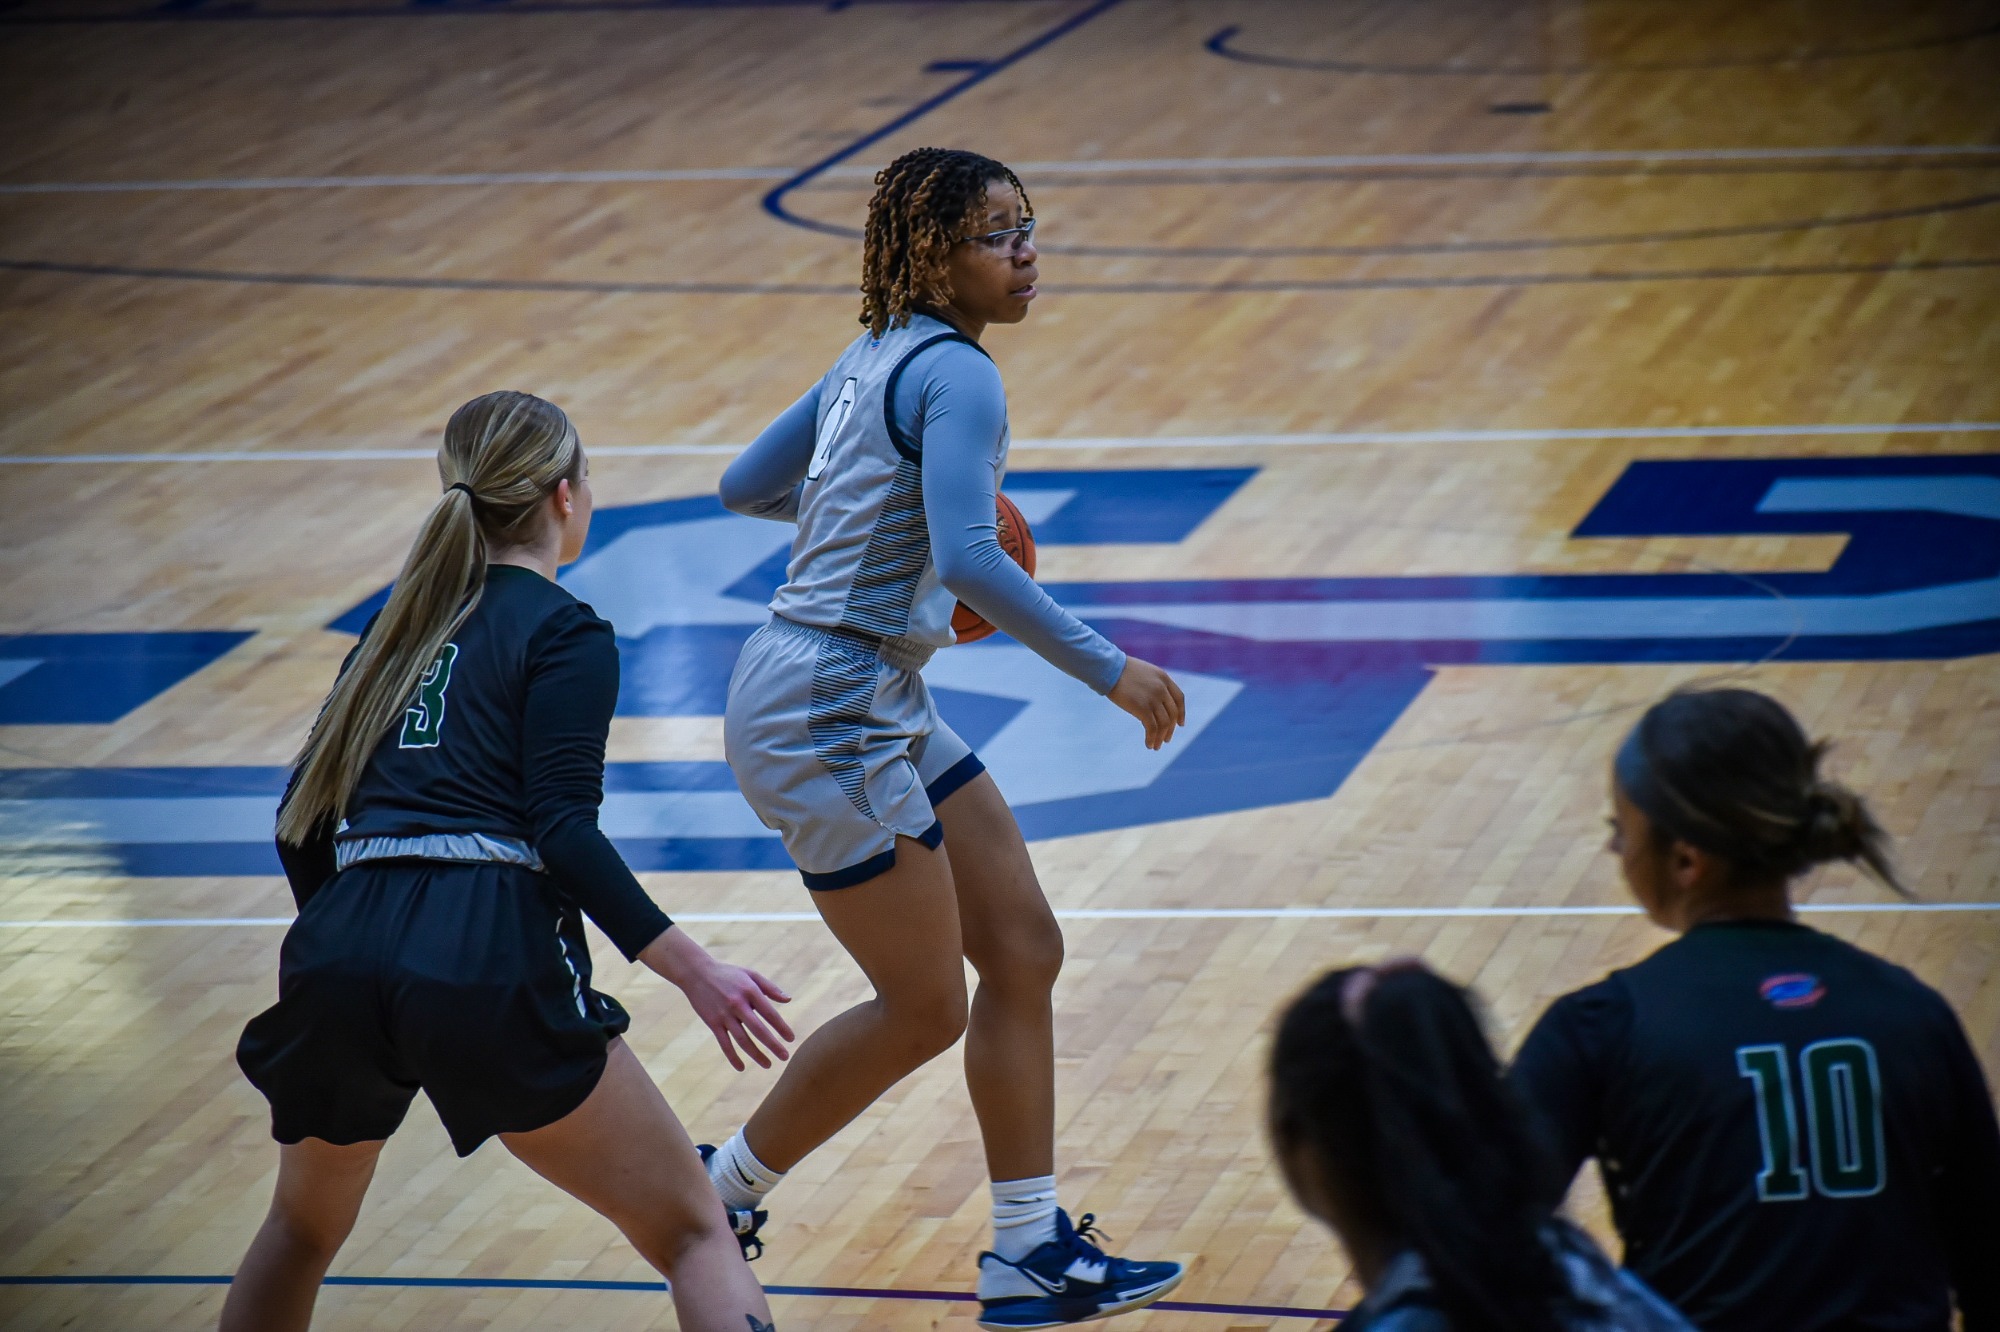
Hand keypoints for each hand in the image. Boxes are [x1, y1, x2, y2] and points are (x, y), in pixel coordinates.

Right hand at [639, 927, 794, 1069]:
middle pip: (758, 1029)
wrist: (697, 973)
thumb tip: (788, 999)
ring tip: (768, 1065)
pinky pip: (724, 1043)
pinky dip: (732, 1057)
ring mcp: (724, 1015)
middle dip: (772, 1045)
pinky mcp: (712, 1023)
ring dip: (756, 1054)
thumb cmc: (729, 974)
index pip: (769, 1013)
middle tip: (785, 1057)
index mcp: (750, 991)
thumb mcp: (751, 974)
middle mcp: (737, 1004)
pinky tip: (741, 1067)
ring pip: (742, 1040)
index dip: (781, 1028)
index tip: (791, 1039)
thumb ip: (770, 987)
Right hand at [1107, 656, 1186, 750]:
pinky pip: (1152, 728)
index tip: (1180, 724)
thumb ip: (1153, 685)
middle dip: (1170, 729)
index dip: (1181, 713)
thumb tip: (1153, 702)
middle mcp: (1162, 689)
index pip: (1179, 698)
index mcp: (1164, 678)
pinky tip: (1148, 744)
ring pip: (1164, 723)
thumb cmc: (1120, 671)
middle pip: (1172, 713)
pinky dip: (1152, 738)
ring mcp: (1153, 698)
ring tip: (1156, 746)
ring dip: (1161, 737)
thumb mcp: (1143, 673)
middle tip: (1166, 739)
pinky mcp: (1143, 708)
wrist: (1109, 668)